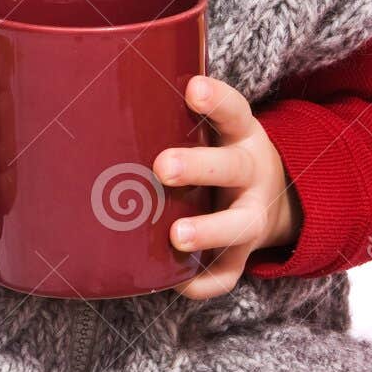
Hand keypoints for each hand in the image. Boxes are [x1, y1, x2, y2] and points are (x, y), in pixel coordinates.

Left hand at [152, 75, 302, 299]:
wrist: (274, 195)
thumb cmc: (219, 150)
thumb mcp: (214, 126)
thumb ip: (173, 114)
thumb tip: (97, 93)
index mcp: (240, 134)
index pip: (234, 110)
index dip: (216, 99)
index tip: (192, 89)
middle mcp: (250, 172)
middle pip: (231, 167)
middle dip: (198, 167)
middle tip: (162, 166)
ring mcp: (252, 215)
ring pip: (239, 225)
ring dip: (209, 230)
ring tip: (177, 235)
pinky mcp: (246, 252)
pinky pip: (230, 273)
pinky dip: (205, 281)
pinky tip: (177, 282)